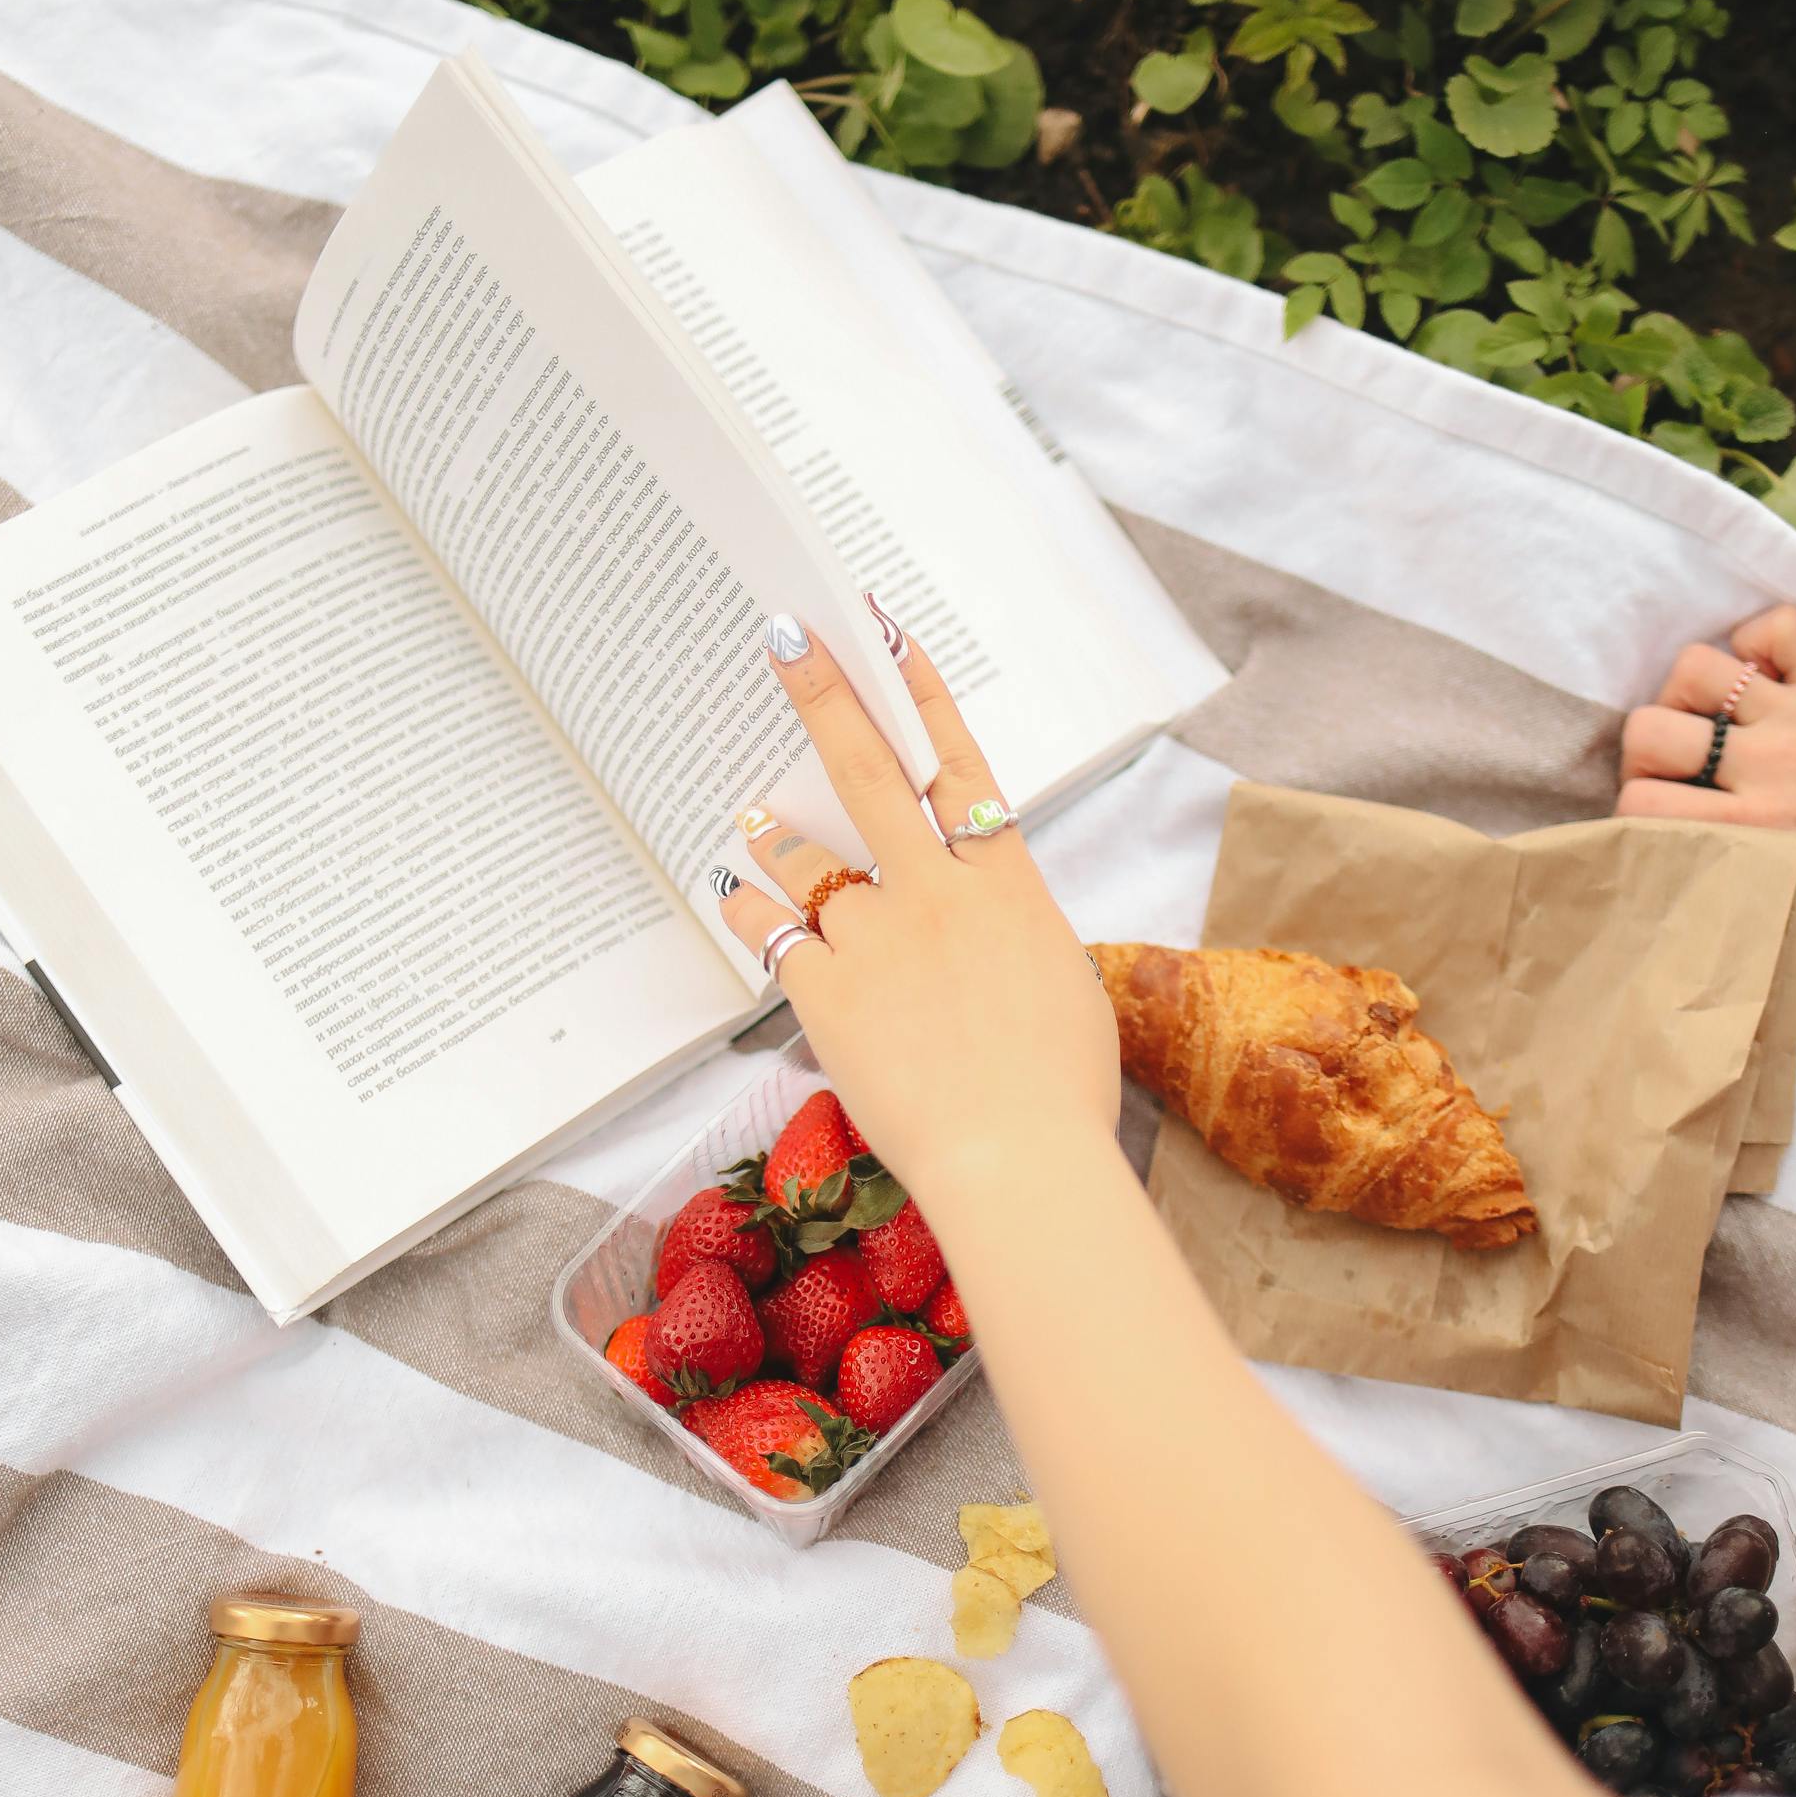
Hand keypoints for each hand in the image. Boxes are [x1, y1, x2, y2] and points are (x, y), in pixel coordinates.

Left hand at [713, 609, 1119, 1220]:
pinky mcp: (827, 994)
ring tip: (748, 816)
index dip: (923, 698)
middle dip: (827, 696)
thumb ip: (1018, 937)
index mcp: (1009, 887)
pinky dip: (748, 909)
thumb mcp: (1065, 989)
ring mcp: (877, 940)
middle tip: (787, 637)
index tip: (890, 637)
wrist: (1018, 1160)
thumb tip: (989, 924)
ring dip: (777, 834)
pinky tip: (730, 892)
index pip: (958, 769)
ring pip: (811, 862)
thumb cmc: (1061, 1092)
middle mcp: (938, 894)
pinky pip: (772, 935)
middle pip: (872, 776)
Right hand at [1617, 603, 1795, 958]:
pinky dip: (1759, 641)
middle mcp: (1767, 762)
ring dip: (1688, 693)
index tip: (1658, 825)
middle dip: (1643, 755)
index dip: (1634, 814)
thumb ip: (1763, 929)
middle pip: (1649, 730)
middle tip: (1669, 774)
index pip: (1644, 805)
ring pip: (1697, 668)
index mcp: (1757, 826)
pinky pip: (1778, 628)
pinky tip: (1760, 677)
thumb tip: (1705, 926)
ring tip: (1705, 721)